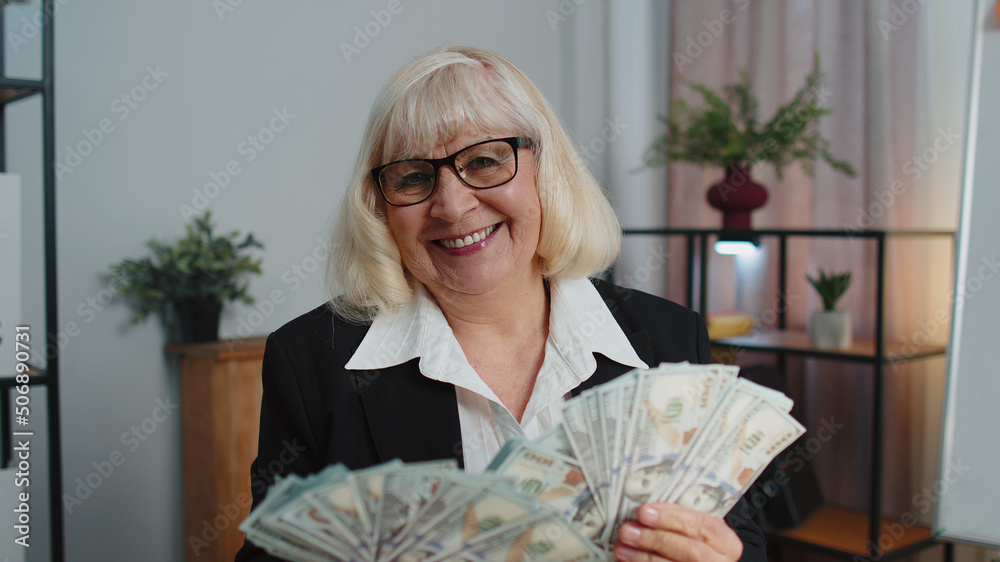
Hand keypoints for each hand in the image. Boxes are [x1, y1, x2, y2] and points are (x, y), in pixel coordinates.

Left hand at [613, 502, 742, 561]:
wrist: (690, 559)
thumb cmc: (690, 541)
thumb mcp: (693, 529)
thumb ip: (677, 520)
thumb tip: (644, 509)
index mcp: (725, 542)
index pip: (703, 526)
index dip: (672, 518)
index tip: (643, 511)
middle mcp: (720, 561)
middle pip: (692, 551)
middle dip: (656, 539)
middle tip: (627, 531)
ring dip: (644, 557)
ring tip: (621, 547)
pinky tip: (626, 561)